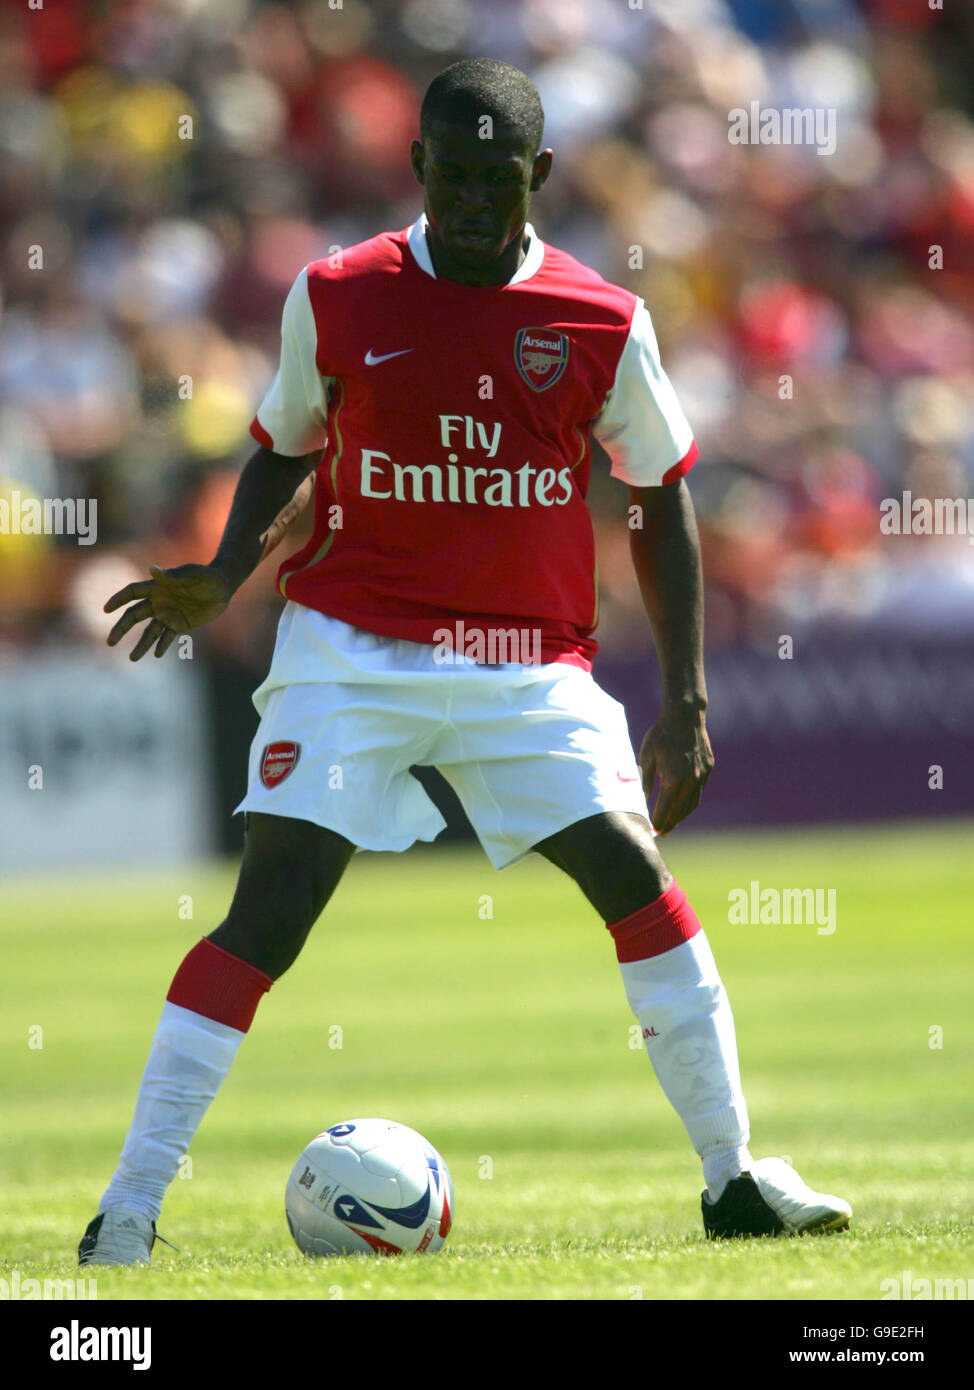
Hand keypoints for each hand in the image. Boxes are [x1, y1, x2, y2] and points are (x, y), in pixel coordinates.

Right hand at [104, 563, 233, 659]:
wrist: (223, 587)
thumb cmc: (206, 576)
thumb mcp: (191, 574)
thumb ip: (172, 576)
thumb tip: (153, 569)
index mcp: (157, 587)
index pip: (132, 593)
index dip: (118, 600)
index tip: (106, 609)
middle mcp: (158, 602)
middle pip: (134, 616)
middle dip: (122, 629)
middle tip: (111, 642)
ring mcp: (168, 615)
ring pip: (149, 632)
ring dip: (141, 645)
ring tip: (133, 659)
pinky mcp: (180, 625)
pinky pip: (167, 637)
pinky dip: (161, 646)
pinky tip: (156, 654)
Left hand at [638, 704, 713, 835]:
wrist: (684, 716)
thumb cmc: (661, 735)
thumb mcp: (646, 757)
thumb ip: (644, 781)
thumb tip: (642, 799)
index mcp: (673, 779)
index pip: (665, 808)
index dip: (658, 821)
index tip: (653, 830)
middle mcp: (691, 781)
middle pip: (681, 810)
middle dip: (671, 823)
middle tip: (663, 832)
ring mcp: (702, 775)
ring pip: (693, 802)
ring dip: (683, 814)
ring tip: (673, 821)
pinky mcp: (709, 768)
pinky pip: (700, 789)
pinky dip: (692, 799)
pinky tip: (684, 802)